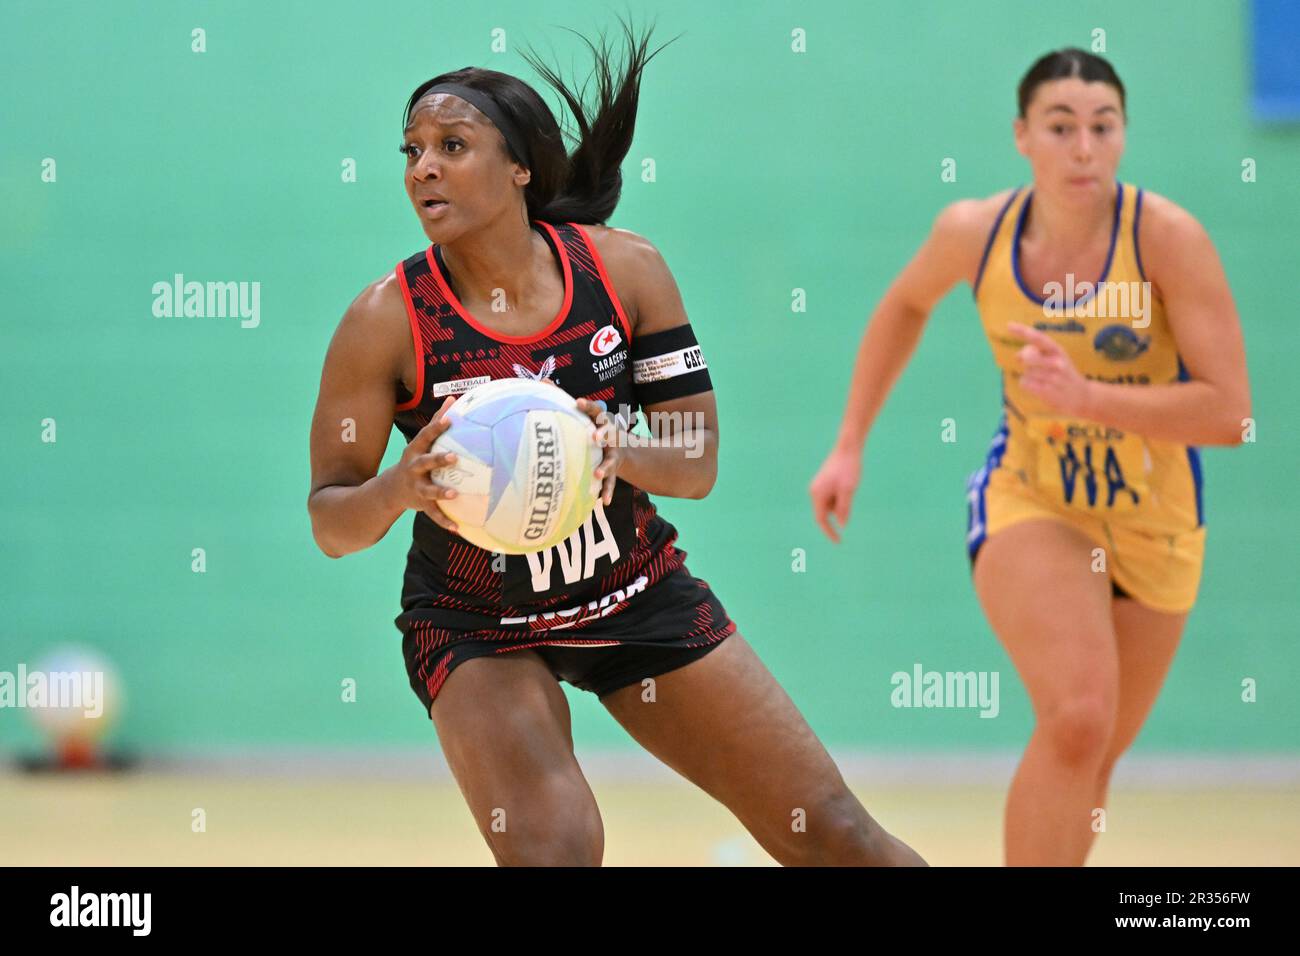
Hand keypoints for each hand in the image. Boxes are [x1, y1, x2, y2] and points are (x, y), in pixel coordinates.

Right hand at [386, 394, 462, 533]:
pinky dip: (445, 521)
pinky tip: (458, 528)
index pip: (425, 437)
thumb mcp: (420, 442)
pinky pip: (433, 514)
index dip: (436, 427)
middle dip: (437, 460)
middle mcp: (414, 469)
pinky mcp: (421, 504)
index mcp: (415, 452)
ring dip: (441, 493)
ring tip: (454, 494)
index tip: (449, 419)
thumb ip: (437, 421)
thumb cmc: (414, 460)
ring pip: (429, 491)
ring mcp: (416, 488)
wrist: (389, 491)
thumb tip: (453, 398)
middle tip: (454, 457)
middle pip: (424, 463)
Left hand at [569, 390, 631, 507]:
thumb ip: (564, 399)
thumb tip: (543, 380)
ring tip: (598, 473)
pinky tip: (604, 502)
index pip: (596, 411)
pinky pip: (612, 482)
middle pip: (609, 432)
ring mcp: (614, 454)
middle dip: (603, 434)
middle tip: (594, 438)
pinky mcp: (614, 470)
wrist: (624, 450)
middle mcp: (610, 436)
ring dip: (605, 466)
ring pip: (611, 460)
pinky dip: (608, 491)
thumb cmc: (594, 429)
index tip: (577, 402)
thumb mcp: (584, 415)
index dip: (588, 406)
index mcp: (601, 421)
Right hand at [809, 446, 861, 543]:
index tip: (838, 542)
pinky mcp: (824, 483)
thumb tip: (841, 524)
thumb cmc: (848, 468)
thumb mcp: (848, 490)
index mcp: (817, 494)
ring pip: (830, 504)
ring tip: (850, 485)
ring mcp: (818, 487)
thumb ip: (844, 508)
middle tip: (850, 494)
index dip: (829, 532)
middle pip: (826, 512)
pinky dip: (840, 497)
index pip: (821, 519)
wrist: (848, 448)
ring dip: (841, 502)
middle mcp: (815, 491)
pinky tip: (848, 483)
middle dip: (838, 511)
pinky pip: (832, 497)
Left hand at [1007, 321, 1092, 416]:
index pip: (1040, 338)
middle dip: (1023, 358)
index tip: (1009, 326)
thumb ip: (1038, 353)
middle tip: (1028, 362)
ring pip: (1026, 372)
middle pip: (1028, 356)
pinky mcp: (1047, 391)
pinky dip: (1027, 385)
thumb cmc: (1064, 375)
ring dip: (1029, 375)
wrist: (1083, 397)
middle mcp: (1057, 362)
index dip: (1024, 332)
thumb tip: (1017, 356)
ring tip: (1043, 380)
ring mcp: (1052, 378)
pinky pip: (1024, 383)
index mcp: (1058, 351)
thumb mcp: (1056, 359)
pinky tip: (1039, 388)